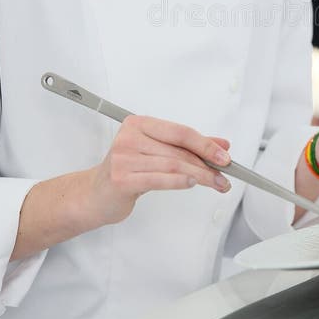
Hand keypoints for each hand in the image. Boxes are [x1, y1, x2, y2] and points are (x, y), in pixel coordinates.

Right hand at [87, 115, 231, 224]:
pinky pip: (159, 179)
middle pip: (178, 150)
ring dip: (200, 176)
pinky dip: (179, 181)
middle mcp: (129, 137)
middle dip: (207, 163)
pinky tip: (191, 183)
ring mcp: (123, 158)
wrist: (94, 195)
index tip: (224, 156)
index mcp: (138, 124)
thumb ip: (187, 147)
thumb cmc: (127, 171)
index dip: (205, 144)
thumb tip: (221, 145)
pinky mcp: (122, 179)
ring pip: (173, 165)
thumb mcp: (157, 153)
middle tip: (224, 175)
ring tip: (215, 184)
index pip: (180, 131)